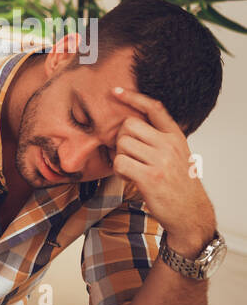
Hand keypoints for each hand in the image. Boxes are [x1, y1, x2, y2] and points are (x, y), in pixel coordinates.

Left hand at [109, 87, 215, 254]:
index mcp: (175, 136)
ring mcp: (160, 160)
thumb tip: (128, 126)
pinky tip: (130, 178)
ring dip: (119, 157)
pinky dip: (119, 171)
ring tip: (132, 169)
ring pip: (121, 144)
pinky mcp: (150, 177)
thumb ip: (157, 139)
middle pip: (128, 126)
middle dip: (120, 140)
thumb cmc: (177, 183)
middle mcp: (169, 144)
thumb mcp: (175, 154)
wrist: (190, 212)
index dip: (133, 97)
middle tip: (128, 156)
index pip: (154, 108)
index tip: (115, 91)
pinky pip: (120, 162)